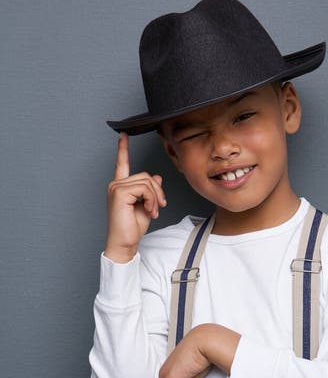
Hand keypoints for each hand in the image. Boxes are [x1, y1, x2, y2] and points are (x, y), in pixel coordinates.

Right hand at [105, 132, 167, 259]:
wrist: (125, 243)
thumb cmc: (132, 228)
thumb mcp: (146, 206)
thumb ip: (150, 191)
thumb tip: (157, 176)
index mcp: (121, 186)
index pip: (122, 163)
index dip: (123, 148)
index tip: (123, 134)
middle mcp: (116, 184)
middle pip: (145, 175)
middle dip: (158, 191)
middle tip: (160, 207)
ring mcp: (116, 187)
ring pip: (147, 182)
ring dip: (155, 198)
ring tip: (154, 211)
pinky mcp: (120, 192)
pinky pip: (145, 188)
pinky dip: (152, 200)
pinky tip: (150, 211)